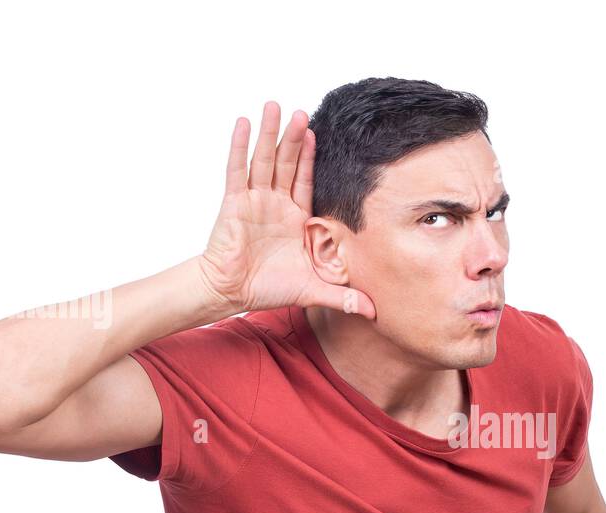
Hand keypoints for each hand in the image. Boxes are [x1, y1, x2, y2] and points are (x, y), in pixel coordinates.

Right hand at [198, 101, 375, 318]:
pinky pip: (237, 170)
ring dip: (270, 133)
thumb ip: (343, 296)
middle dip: (294, 138)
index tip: (318, 134)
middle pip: (287, 164)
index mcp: (295, 218)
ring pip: (264, 160)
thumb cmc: (268, 289)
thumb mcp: (313, 290)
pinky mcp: (234, 202)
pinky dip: (240, 146)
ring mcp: (253, 200)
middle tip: (302, 112)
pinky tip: (244, 123)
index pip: (306, 181)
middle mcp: (275, 204)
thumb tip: (374, 312)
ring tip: (275, 105)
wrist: (231, 293)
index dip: (311, 159)